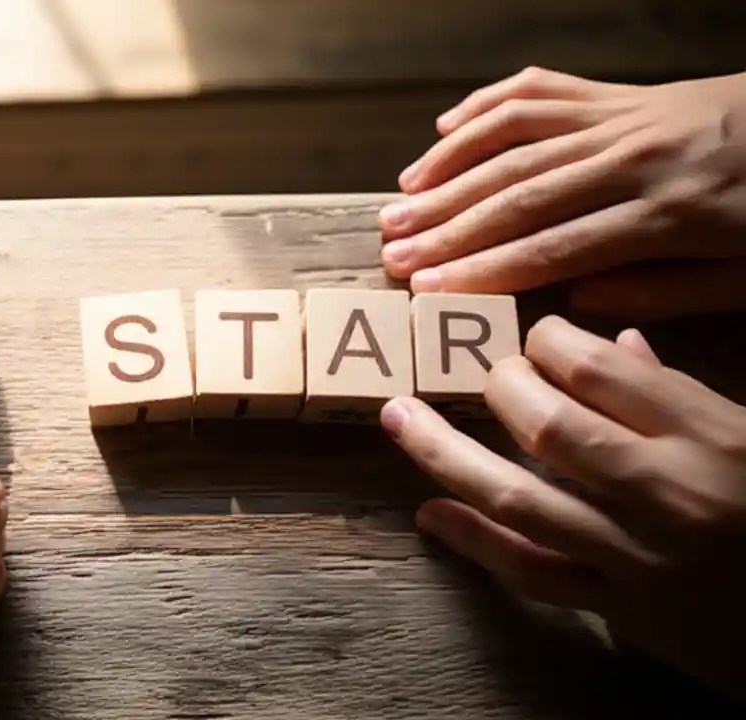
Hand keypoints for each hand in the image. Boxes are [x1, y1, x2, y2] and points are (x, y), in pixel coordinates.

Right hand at [379, 67, 745, 319]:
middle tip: (391, 253)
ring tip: (400, 200)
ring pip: (516, 139)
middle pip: (520, 194)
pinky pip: (539, 90)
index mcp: (666, 211)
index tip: (428, 290)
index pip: (553, 248)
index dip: (482, 271)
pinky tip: (442, 130)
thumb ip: (661, 294)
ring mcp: (622, 114)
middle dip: (447, 227)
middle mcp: (632, 155)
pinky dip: (485, 107)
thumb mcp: (745, 275)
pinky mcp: (619, 91)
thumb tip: (575, 302)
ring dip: (450, 170)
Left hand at [380, 317, 745, 701]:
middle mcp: (664, 490)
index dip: (549, 342)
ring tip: (398, 417)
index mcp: (706, 434)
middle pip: (548, 426)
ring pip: (519, 497)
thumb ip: (681, 394)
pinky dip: (475, 542)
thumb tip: (616, 342)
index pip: (600, 369)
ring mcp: (634, 554)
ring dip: (445, 454)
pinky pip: (532, 570)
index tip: (534, 338)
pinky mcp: (620, 608)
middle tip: (483, 375)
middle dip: (498, 388)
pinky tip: (430, 513)